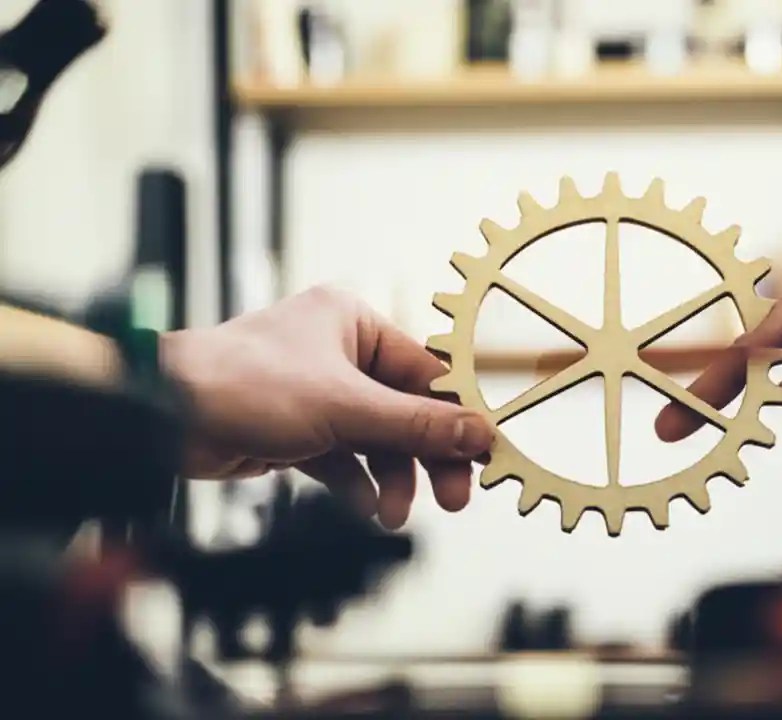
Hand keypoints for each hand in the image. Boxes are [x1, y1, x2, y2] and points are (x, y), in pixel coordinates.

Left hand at [161, 286, 493, 527]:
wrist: (162, 416)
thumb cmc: (245, 384)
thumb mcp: (347, 407)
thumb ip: (418, 426)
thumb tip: (480, 434)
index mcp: (354, 323)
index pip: (426, 371)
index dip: (458, 415)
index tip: (485, 452)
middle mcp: (338, 352)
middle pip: (405, 410)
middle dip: (426, 457)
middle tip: (453, 498)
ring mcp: (317, 392)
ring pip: (376, 439)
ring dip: (391, 478)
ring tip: (394, 513)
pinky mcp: (296, 429)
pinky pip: (343, 458)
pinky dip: (357, 483)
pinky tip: (367, 506)